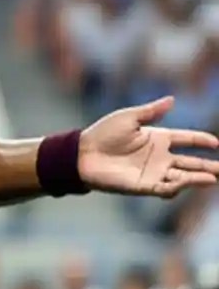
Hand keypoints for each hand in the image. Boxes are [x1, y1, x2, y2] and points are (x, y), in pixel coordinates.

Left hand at [78, 96, 218, 197]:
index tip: (216, 143)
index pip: (187, 140)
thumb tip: (172, 99)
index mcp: (158, 138)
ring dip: (197, 179)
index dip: (202, 141)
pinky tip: (185, 182)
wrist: (83, 153)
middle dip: (208, 166)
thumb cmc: (103, 133)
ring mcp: (153, 172)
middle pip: (191, 163)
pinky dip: (177, 187)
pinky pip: (166, 189)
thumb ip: (151, 111)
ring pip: (182, 178)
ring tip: (213, 178)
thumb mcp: (129, 117)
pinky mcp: (144, 186)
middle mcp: (159, 157)